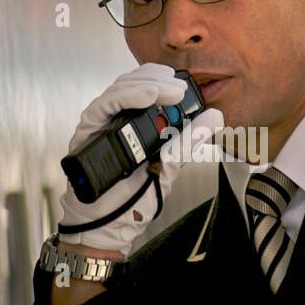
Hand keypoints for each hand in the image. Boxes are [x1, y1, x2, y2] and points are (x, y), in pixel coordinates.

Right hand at [57, 63, 222, 255]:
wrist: (113, 226)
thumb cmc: (134, 197)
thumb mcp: (169, 163)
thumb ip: (189, 139)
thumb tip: (216, 117)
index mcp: (132, 122)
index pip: (143, 86)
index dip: (160, 78)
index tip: (182, 84)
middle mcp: (114, 119)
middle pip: (131, 83)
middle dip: (156, 79)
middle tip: (178, 88)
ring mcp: (100, 124)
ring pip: (118, 89)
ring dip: (145, 85)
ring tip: (168, 91)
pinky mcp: (88, 133)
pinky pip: (103, 106)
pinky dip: (125, 97)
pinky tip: (147, 96)